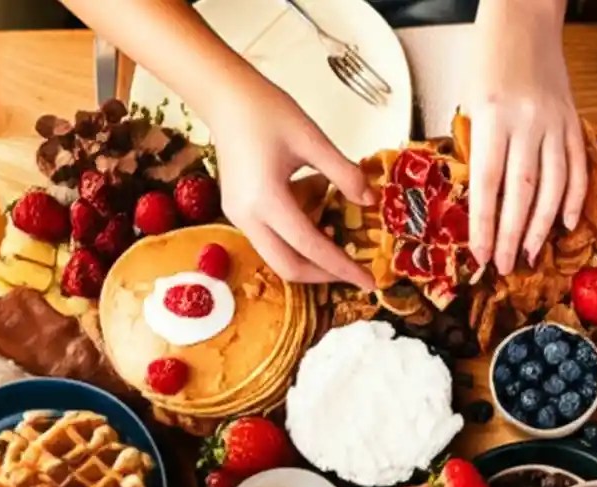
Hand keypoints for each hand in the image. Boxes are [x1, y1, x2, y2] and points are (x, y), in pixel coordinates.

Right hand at [205, 74, 375, 288]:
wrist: (225, 97)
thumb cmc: (266, 111)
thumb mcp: (312, 140)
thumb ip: (344, 174)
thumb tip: (371, 201)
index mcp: (267, 200)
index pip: (312, 248)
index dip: (343, 267)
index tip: (370, 281)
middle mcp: (247, 216)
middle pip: (288, 267)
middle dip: (324, 275)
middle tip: (356, 271)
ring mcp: (238, 216)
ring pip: (277, 256)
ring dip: (310, 258)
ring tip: (339, 242)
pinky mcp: (238, 210)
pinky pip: (270, 239)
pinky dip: (296, 240)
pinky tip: (317, 217)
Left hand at [466, 0, 587, 274]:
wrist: (524, 21)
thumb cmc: (489, 60)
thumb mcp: (470, 102)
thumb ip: (478, 148)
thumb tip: (481, 201)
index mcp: (493, 116)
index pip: (489, 183)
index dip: (486, 225)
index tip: (482, 254)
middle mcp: (528, 122)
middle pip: (522, 191)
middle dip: (514, 235)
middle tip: (507, 266)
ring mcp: (555, 123)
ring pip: (554, 185)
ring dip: (543, 226)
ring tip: (533, 254)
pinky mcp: (573, 121)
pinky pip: (578, 167)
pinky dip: (574, 199)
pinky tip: (566, 225)